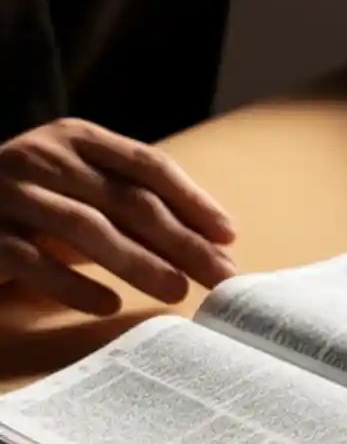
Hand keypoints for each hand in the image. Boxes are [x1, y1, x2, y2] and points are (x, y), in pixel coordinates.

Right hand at [0, 118, 236, 314]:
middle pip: (127, 200)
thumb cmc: (32, 209)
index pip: (148, 165)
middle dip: (181, 241)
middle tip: (219, 276)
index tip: (228, 236)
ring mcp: (8, 192)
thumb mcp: (85, 197)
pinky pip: (33, 261)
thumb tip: (210, 246)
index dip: (193, 200)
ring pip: (85, 228)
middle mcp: (42, 156)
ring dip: (138, 263)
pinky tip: (109, 305)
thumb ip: (133, 210)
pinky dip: (75, 285)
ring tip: (177, 292)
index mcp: (76, 138)